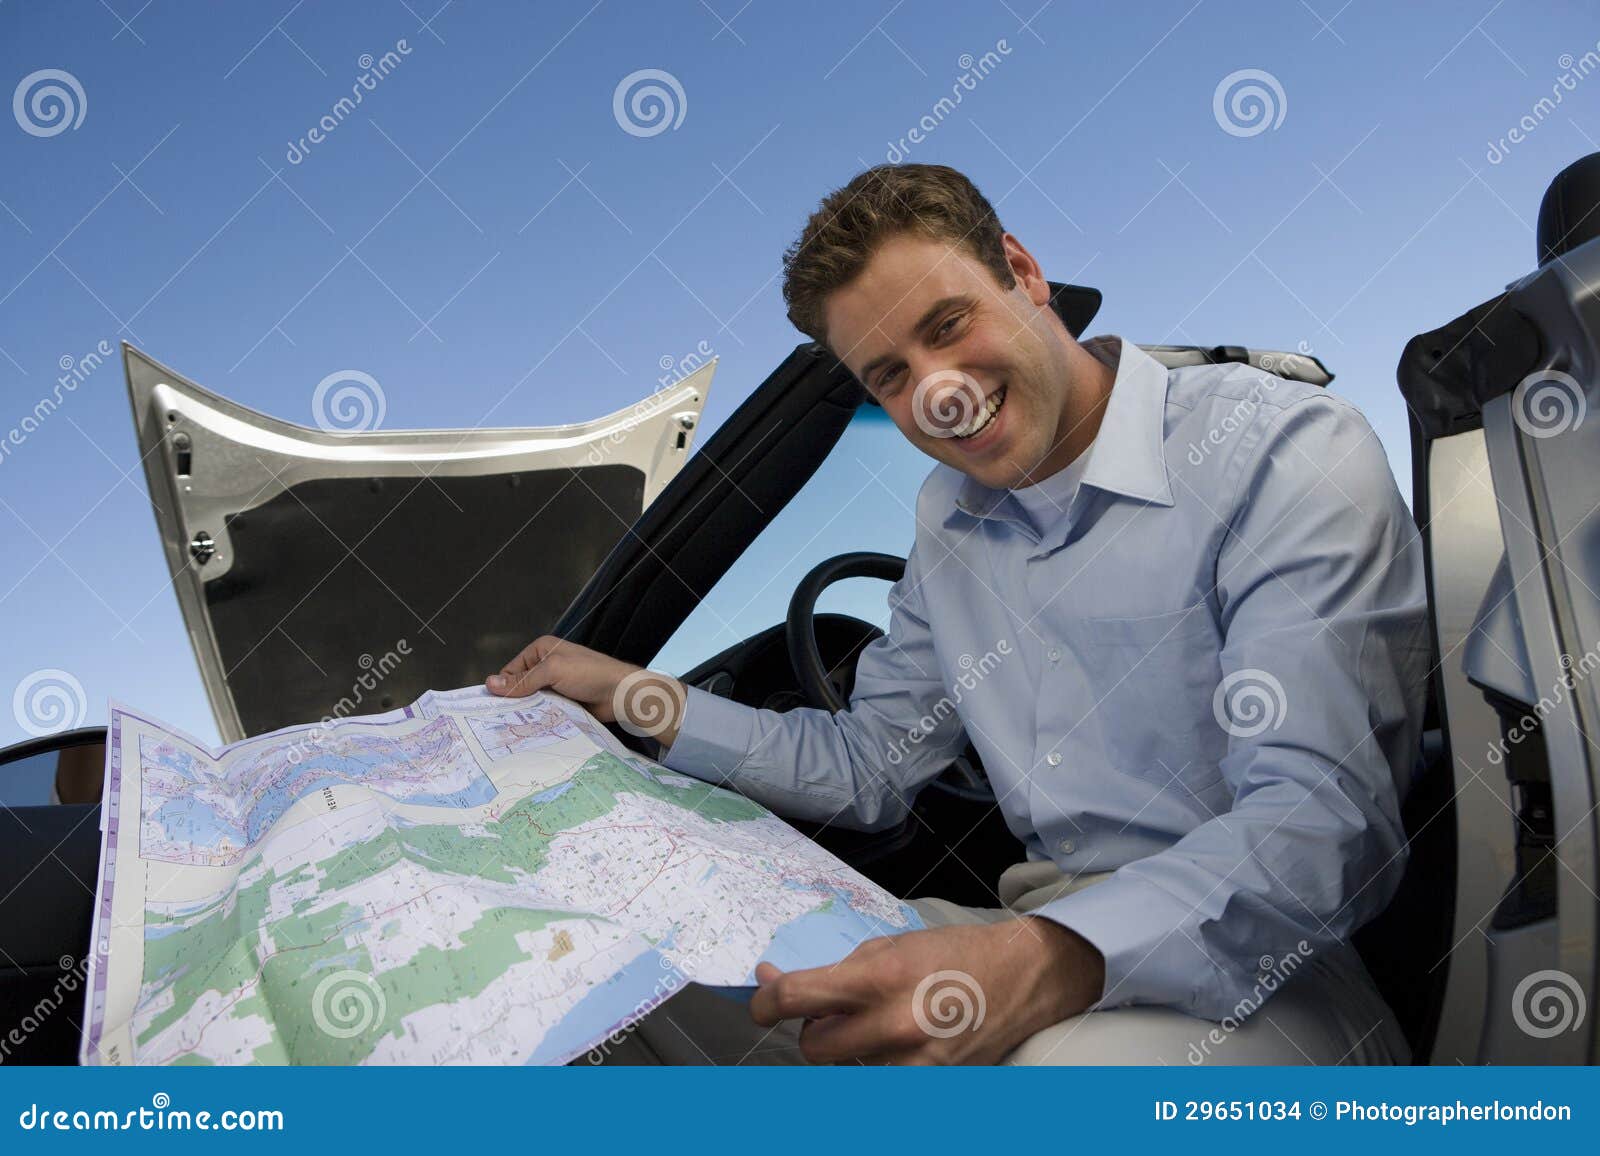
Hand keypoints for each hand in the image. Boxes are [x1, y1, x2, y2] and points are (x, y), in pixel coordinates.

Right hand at [487, 635, 687, 748]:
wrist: (621, 693)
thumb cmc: (590, 674)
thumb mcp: (553, 671)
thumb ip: (523, 680)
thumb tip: (491, 684)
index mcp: (542, 650)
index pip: (511, 670)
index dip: (503, 687)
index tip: (492, 707)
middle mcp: (547, 666)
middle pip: (521, 686)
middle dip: (515, 702)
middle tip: (500, 722)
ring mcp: (556, 685)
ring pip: (532, 701)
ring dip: (528, 712)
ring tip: (515, 729)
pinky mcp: (564, 701)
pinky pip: (545, 710)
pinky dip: (540, 718)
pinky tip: (532, 731)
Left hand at [750, 917, 1104, 1063]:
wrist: (1020, 978)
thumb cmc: (952, 954)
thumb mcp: (889, 947)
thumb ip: (835, 972)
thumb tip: (776, 983)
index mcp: (880, 978)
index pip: (796, 999)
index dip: (765, 1003)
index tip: (760, 1003)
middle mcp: (894, 1025)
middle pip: (812, 1047)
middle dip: (812, 1029)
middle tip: (830, 1011)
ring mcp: (912, 1063)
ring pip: (844, 1068)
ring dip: (846, 1048)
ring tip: (875, 1022)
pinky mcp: (928, 1084)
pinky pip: (876, 1080)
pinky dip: (874, 1064)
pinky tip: (892, 1042)